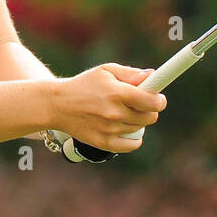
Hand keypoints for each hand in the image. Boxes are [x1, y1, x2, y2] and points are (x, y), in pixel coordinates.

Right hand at [47, 63, 166, 153]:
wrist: (57, 105)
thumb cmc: (84, 85)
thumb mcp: (106, 71)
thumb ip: (130, 73)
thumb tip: (152, 76)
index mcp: (117, 93)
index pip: (152, 102)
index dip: (159, 100)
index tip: (158, 98)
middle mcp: (115, 113)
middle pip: (150, 117)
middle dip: (148, 110)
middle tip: (139, 104)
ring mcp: (109, 130)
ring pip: (140, 128)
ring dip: (137, 121)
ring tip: (124, 113)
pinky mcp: (103, 143)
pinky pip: (131, 145)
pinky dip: (134, 138)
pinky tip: (127, 129)